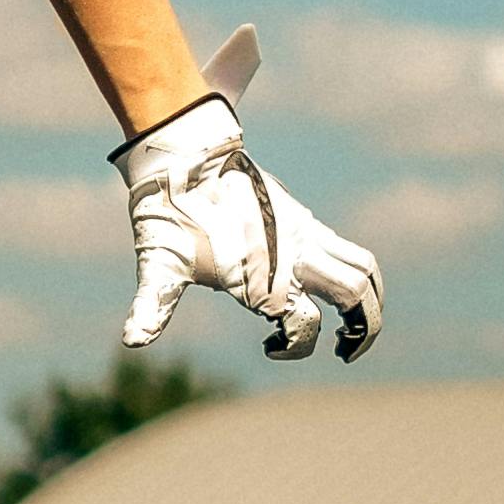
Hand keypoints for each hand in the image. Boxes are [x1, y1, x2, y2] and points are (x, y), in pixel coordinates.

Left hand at [113, 91, 383, 364]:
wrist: (184, 154)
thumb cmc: (169, 213)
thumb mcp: (159, 263)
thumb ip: (152, 305)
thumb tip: (131, 341)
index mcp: (265, 274)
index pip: (303, 326)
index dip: (294, 348)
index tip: (267, 347)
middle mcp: (295, 253)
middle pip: (357, 293)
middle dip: (364, 328)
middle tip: (345, 349)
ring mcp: (304, 233)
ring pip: (364, 267)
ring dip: (371, 299)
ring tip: (355, 324)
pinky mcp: (302, 219)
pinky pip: (347, 248)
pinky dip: (356, 274)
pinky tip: (330, 289)